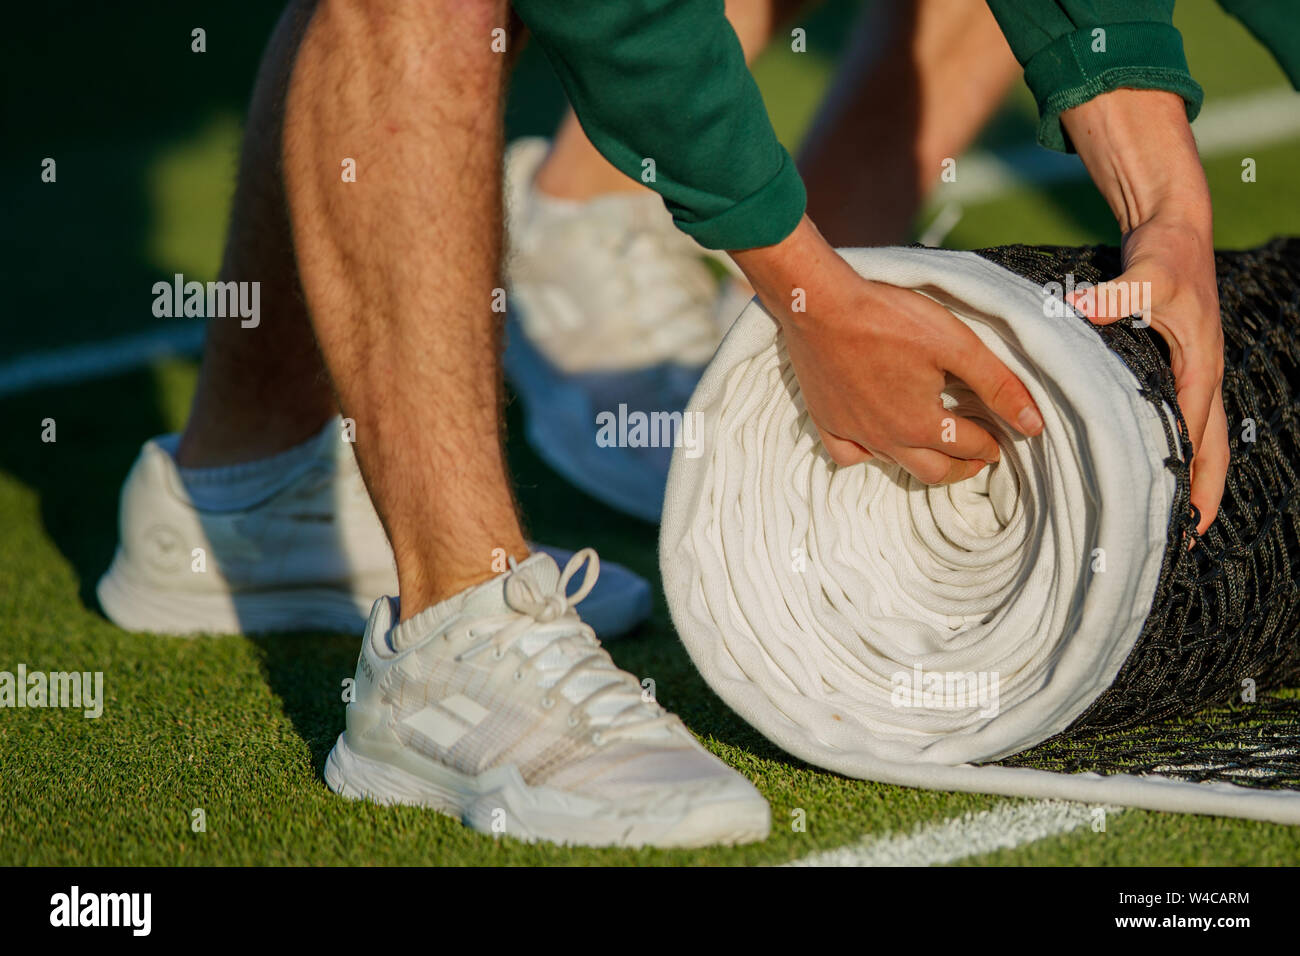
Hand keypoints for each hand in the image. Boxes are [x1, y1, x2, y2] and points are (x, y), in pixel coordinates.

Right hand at [729, 218, 1043, 483]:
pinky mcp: (827, 421)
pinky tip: (876, 443)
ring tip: (939, 449)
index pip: (969, 446)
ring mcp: (854, 433)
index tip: (1003, 439)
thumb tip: (1033, 423)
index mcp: (921, 423)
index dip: (993, 444)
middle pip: (935, 471)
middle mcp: (888, 439)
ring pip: (895, 466)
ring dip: (924, 462)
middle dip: (964, 466)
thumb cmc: (888, 318)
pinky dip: (867, 456)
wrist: (818, 305)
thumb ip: (997, 384)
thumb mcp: (955, 344)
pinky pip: (848, 456)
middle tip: (979, 455)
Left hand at [1062, 89, 1226, 535]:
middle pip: (1206, 451)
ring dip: (1181, 476)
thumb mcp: (1145, 274)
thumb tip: (1082, 308)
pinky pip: (1172, 417)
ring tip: (1160, 520)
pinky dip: (1163, 446)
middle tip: (1178, 542)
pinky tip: (1136, 465)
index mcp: (1200, 370)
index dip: (1196, 483)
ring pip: (1191, 438)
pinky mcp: (1171, 365)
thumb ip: (1115, 296)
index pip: (1202, 440)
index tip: (1188, 525)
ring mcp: (1188, 373)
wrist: (1174, 227)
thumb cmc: (1165, 253)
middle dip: (1197, 496)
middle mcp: (1200, 378)